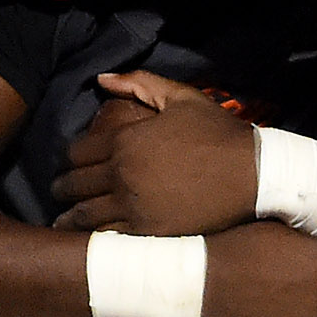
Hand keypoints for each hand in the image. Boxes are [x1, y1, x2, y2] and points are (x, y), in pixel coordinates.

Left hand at [53, 72, 257, 234]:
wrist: (254, 173)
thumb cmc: (219, 133)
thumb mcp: (182, 98)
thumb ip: (139, 83)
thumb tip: (102, 78)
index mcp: (125, 141)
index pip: (75, 152)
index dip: (69, 159)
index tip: (70, 165)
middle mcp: (122, 174)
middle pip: (73, 184)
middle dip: (63, 187)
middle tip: (62, 192)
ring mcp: (134, 206)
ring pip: (84, 215)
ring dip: (71, 216)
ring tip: (66, 219)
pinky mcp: (149, 232)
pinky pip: (108, 237)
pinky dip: (94, 237)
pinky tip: (91, 238)